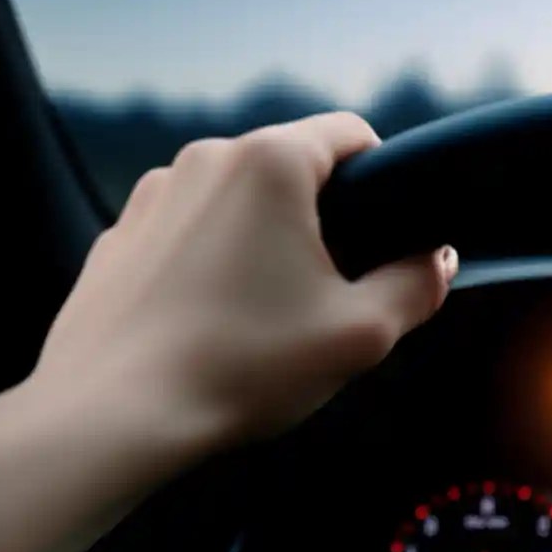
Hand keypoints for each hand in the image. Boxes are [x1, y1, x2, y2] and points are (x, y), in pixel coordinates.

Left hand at [31, 112, 456, 455]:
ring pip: (239, 204)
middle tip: (333, 298)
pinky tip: (217, 329)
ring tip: (268, 322)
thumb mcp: (362, 334)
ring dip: (266, 245)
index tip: (389, 237)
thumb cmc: (241, 369)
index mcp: (270, 163)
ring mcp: (153, 196)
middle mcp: (206, 160)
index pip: (352, 134)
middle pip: (294, 170)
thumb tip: (437, 261)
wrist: (114, 417)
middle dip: (324, 224)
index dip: (386, 180)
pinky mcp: (120, 238)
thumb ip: (418, 286)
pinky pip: (190, 236)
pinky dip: (214, 268)